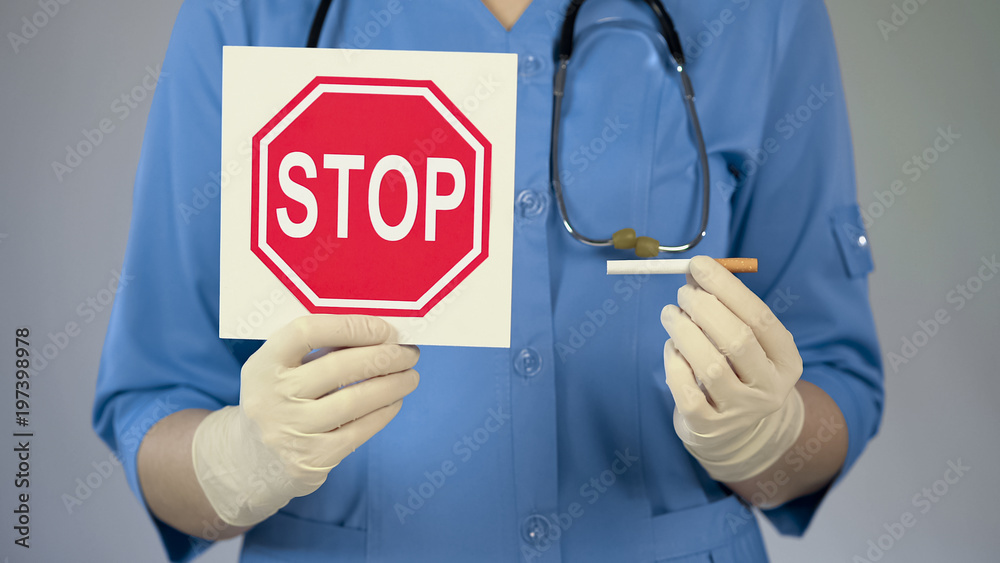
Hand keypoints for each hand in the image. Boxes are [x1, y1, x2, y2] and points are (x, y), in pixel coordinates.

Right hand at [192, 315, 419, 525]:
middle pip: (340, 367)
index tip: (385, 329)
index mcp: (263, 364)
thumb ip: (316, 351)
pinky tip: (394, 401)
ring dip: (393, 385)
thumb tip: (378, 332)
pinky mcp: (311, 460)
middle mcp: (272, 397)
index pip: (307, 331)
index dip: (352, 326)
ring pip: (356, 400)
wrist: (251, 462)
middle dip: (384, 357)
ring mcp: (291, 431)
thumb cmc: (279, 401)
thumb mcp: (279, 371)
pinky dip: (383, 412)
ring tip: (411, 376)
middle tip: (410, 352)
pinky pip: (359, 431)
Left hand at [661, 256, 803, 482]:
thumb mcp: (742, 339)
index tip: (700, 265)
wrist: (730, 430)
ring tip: (670, 314)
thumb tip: (694, 272)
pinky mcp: (708, 426)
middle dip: (704, 308)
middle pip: (737, 341)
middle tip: (682, 293)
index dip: (728, 288)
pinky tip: (672, 348)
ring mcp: (739, 411)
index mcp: (786, 361)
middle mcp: (769, 389)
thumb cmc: (734, 368)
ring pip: (709, 365)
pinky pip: (685, 388)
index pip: (761, 319)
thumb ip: (722, 306)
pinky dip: (673, 361)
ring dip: (683, 331)